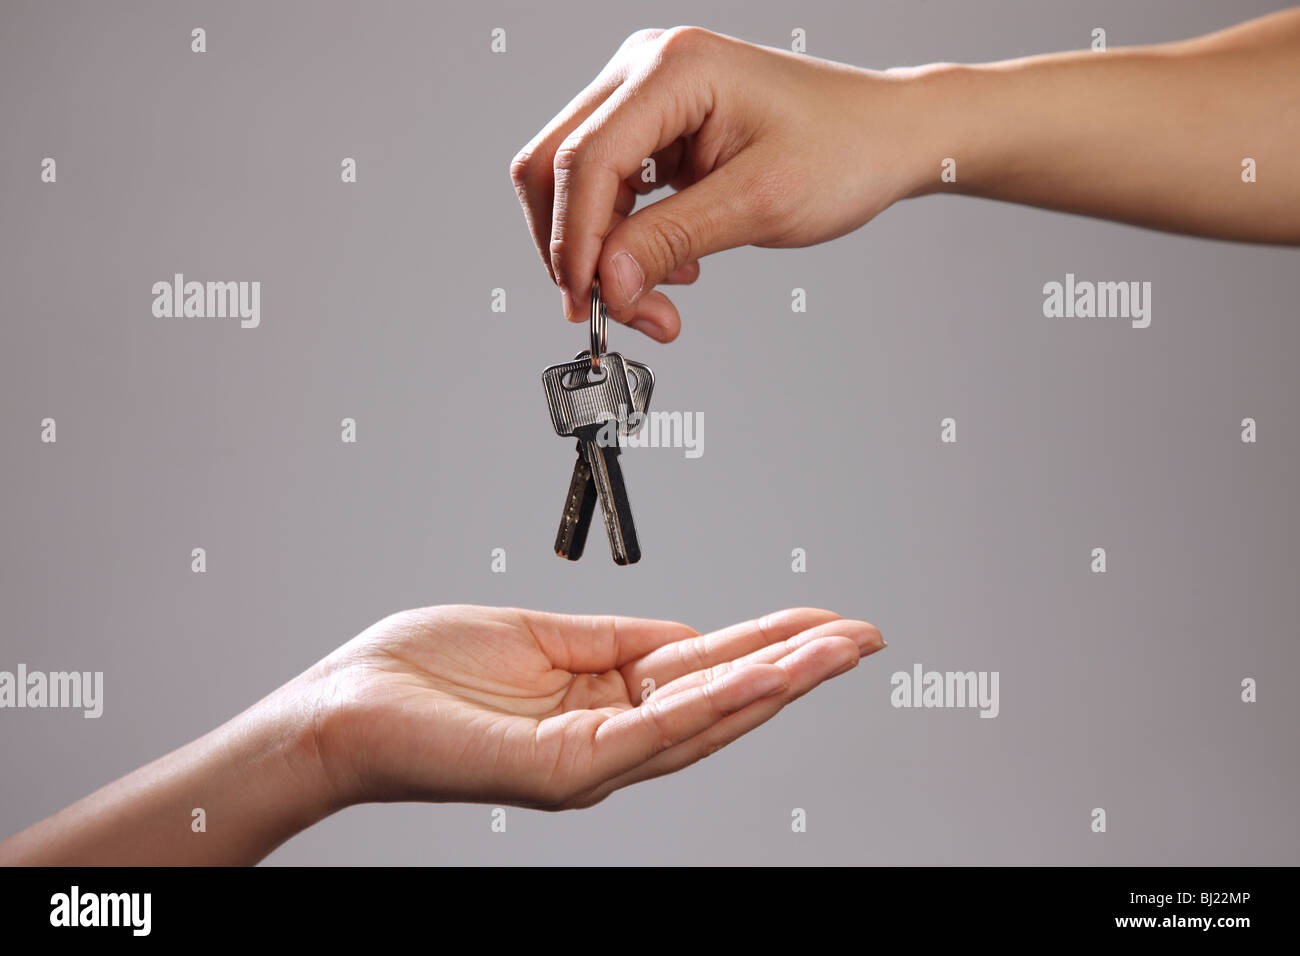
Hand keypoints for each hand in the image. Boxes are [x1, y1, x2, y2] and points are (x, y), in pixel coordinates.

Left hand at [307, 604, 884, 809]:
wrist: (345, 708)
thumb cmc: (421, 674)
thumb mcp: (537, 637)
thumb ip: (614, 641)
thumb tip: (685, 637)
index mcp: (602, 701)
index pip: (704, 670)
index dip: (767, 644)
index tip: (821, 622)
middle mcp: (607, 739)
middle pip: (720, 699)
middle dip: (795, 666)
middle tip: (862, 636)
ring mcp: (590, 760)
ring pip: (704, 719)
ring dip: (775, 683)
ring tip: (835, 653)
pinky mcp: (565, 769)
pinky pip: (654, 731)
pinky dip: (715, 701)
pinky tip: (764, 676)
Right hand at [510, 27, 930, 340]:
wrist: (886, 136)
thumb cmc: (844, 150)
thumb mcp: (758, 203)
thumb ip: (671, 239)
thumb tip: (608, 283)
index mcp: (672, 70)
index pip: (585, 160)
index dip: (576, 241)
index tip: (590, 304)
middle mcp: (645, 70)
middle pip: (558, 166)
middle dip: (578, 249)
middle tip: (618, 312)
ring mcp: (644, 96)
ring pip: (574, 185)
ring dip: (602, 253)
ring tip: (657, 301)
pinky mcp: (653, 127)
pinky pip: (607, 189)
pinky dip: (623, 240)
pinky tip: (671, 267)